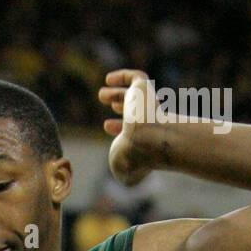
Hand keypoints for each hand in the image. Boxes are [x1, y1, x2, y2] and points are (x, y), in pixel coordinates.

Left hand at [98, 69, 158, 186]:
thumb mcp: (123, 170)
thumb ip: (122, 169)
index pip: (133, 128)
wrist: (147, 139)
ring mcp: (148, 103)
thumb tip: (122, 173)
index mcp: (146, 137)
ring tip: (101, 94)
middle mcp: (150, 118)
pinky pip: (135, 77)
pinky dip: (123, 76)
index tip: (106, 125)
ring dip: (117, 92)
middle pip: (134, 108)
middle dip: (120, 103)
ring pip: (134, 93)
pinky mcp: (144, 87)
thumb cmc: (133, 157)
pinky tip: (108, 79)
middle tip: (104, 99)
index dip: (119, 127)